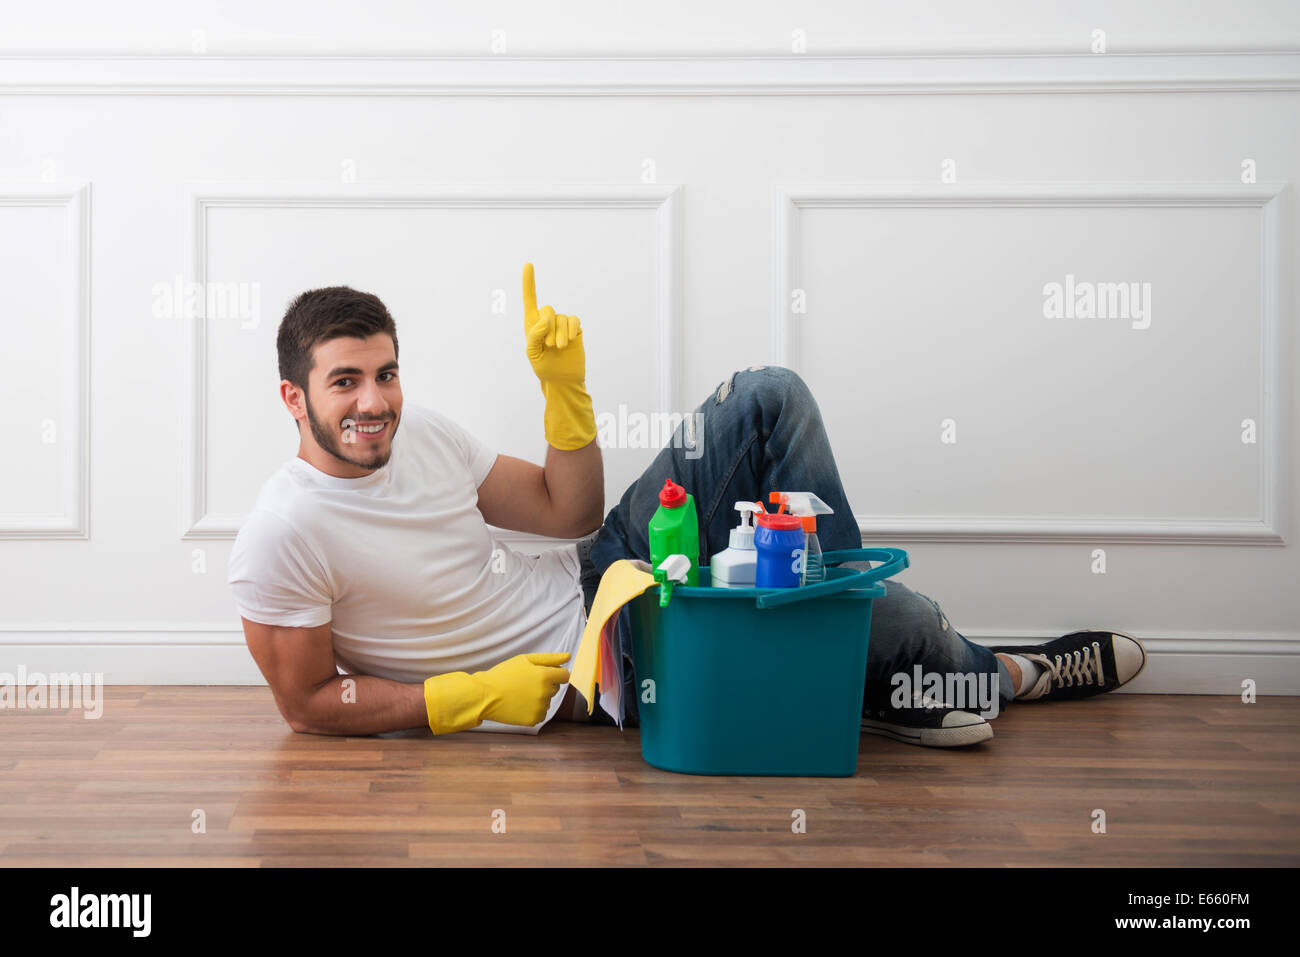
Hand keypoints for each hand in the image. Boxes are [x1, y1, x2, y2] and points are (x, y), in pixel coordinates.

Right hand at [473, 651, 570, 726]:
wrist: (485, 695)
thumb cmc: (504, 674)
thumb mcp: (525, 660)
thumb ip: (550, 658)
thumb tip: (569, 656)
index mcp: (545, 676)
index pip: (565, 676)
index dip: (555, 673)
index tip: (542, 674)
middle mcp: (546, 693)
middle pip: (555, 688)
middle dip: (544, 685)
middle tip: (524, 683)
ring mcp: (540, 708)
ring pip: (547, 701)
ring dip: (538, 698)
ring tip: (519, 694)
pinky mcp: (533, 720)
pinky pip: (540, 714)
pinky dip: (532, 710)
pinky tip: (519, 704)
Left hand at [520, 262, 596, 448]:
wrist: (563, 380)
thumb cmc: (544, 368)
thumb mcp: (533, 354)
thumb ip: (535, 334)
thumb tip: (545, 317)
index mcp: (532, 325)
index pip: (529, 300)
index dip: (529, 282)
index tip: (528, 265)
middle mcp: (547, 321)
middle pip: (547, 309)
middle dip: (548, 329)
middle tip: (549, 346)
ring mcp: (561, 324)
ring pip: (560, 318)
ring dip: (560, 335)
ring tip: (559, 349)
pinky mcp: (575, 329)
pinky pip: (573, 321)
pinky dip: (571, 330)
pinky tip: (571, 341)